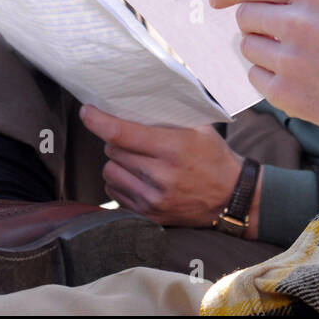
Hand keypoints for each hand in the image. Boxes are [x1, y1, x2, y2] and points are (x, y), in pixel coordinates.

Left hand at [79, 105, 256, 233]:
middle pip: (113, 151)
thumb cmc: (215, 158)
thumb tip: (135, 103)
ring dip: (116, 163)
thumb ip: (168, 119)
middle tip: (131, 139)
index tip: (86, 111)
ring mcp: (153, 199)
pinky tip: (137, 179)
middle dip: (116, 141)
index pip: (122, 133)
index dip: (99, 121)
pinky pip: (115, 195)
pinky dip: (120, 184)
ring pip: (110, 173)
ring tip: (135, 160)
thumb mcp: (199, 130)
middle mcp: (161, 176)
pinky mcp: (149, 216)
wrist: (232, 198)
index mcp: (174, 148)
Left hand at [210, 0, 318, 150]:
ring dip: (262, 48)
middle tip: (277, 30)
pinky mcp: (286, 94)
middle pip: (246, 15)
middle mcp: (298, 23)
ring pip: (248, 46)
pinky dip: (270, 75)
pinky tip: (299, 76)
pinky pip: (256, 75)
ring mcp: (290, 61)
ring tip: (296, 55)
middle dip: (254, 20)